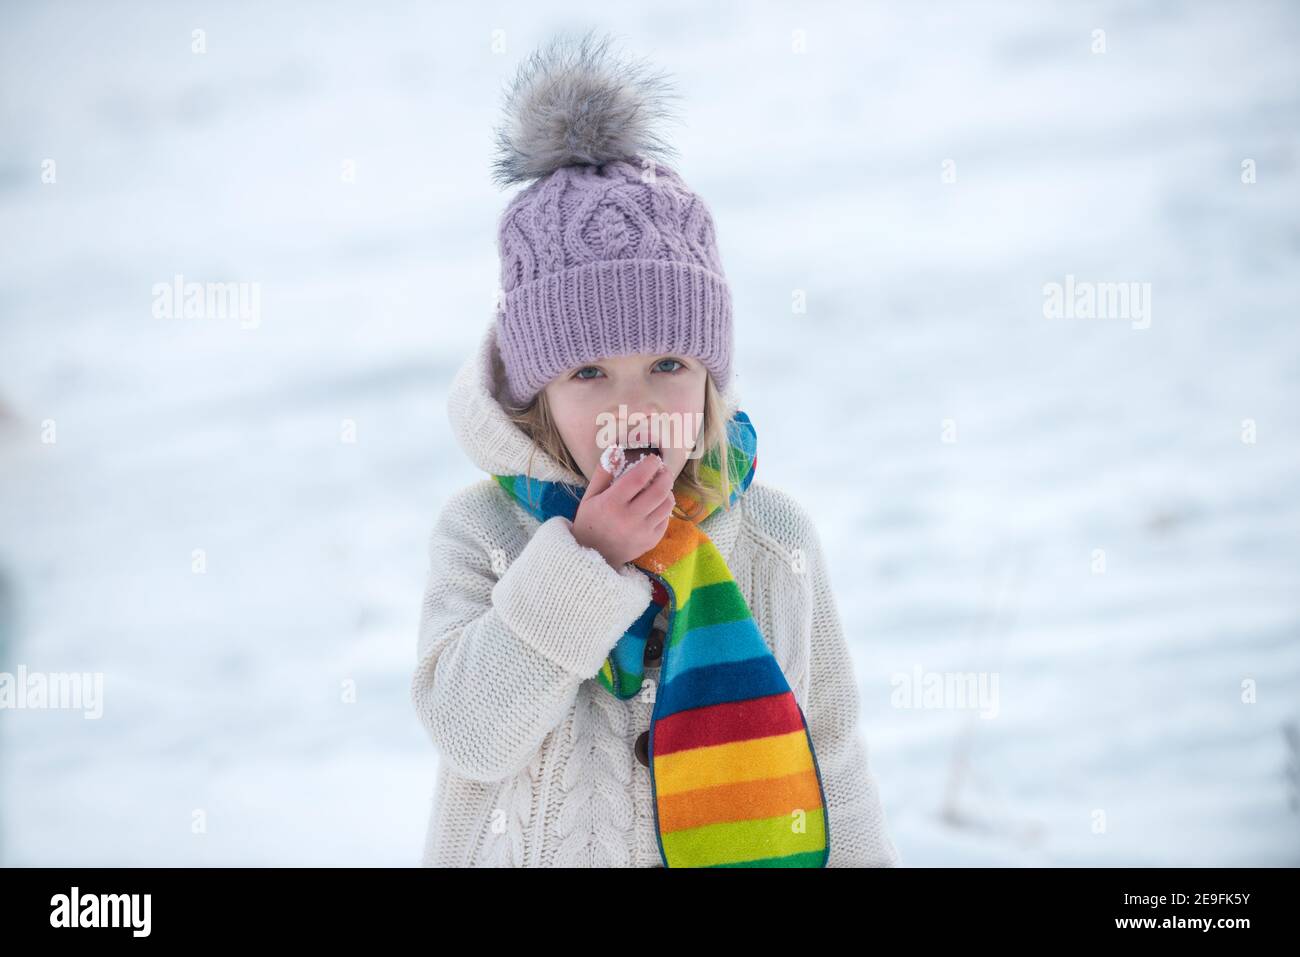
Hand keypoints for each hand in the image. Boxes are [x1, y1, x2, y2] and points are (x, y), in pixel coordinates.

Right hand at [570, 453, 674, 568]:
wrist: (592, 556)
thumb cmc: (590, 521)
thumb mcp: (590, 496)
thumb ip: (603, 473)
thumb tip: (617, 450)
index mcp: (611, 504)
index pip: (638, 478)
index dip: (650, 464)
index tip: (653, 458)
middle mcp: (629, 519)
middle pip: (659, 490)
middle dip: (665, 475)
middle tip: (662, 470)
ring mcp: (642, 532)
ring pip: (667, 505)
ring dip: (667, 491)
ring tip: (660, 486)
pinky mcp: (651, 541)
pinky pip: (666, 519)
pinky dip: (663, 509)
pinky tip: (655, 505)